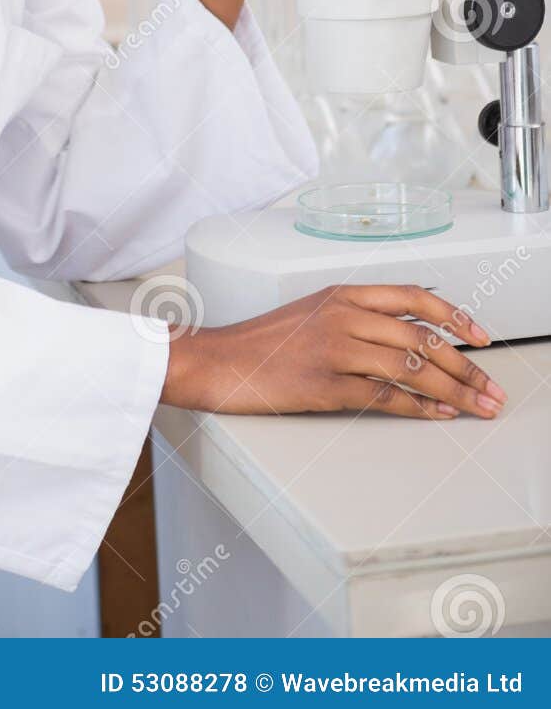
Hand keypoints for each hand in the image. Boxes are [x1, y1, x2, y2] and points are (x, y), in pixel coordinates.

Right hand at [161, 285, 505, 420]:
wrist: (217, 361)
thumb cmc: (261, 342)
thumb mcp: (312, 313)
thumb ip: (356, 318)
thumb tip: (407, 337)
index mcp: (342, 293)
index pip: (414, 298)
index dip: (455, 317)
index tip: (481, 337)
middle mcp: (342, 316)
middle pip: (422, 336)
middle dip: (466, 365)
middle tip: (491, 386)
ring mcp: (335, 350)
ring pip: (412, 368)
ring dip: (454, 391)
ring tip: (477, 406)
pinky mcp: (326, 385)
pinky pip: (386, 396)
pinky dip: (420, 408)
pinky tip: (438, 415)